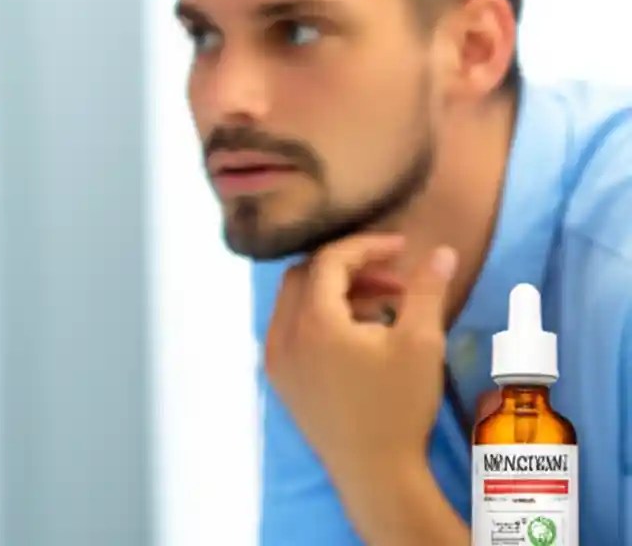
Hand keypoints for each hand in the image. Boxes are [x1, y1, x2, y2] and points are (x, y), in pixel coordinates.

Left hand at [265, 234, 456, 479]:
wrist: (374, 472)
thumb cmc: (398, 405)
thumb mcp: (421, 341)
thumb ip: (427, 289)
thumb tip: (441, 251)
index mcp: (312, 320)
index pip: (329, 260)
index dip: (366, 246)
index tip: (402, 248)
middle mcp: (282, 335)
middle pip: (306, 276)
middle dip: (350, 267)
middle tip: (393, 280)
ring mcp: (276, 359)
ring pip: (296, 302)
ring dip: (336, 293)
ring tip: (385, 308)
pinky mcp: (280, 379)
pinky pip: (291, 330)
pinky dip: (321, 319)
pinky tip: (360, 336)